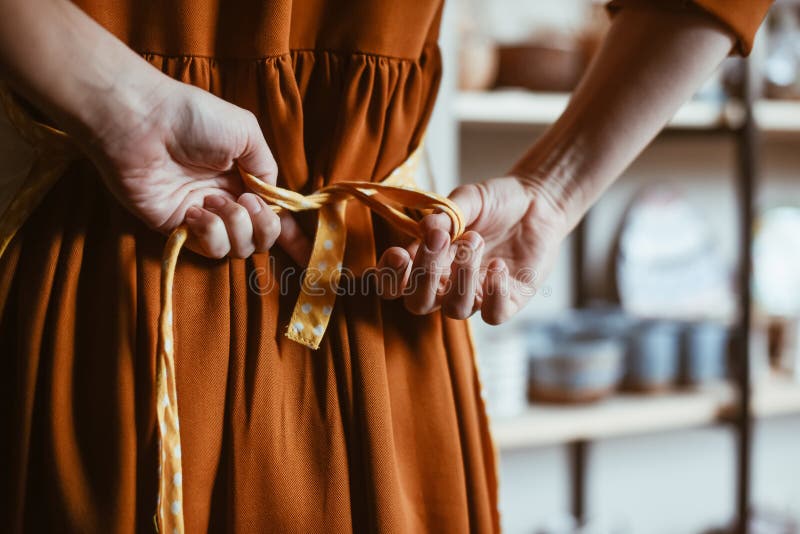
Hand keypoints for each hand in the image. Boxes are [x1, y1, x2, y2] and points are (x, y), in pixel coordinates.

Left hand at [84, 77, 309, 260]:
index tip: (309, 253)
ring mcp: (202, 218)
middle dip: (264, 226)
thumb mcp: (246, 132)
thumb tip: (272, 197)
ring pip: (238, 248)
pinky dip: (209, 231)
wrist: (144, 123)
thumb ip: (266, 168)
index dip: (294, 236)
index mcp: (244, 178)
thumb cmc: (194, 118)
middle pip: (261, 238)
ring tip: (213, 199)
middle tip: (247, 202)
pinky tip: (195, 210)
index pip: (274, 215)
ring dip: (235, 226)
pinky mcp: (177, 230)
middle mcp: (226, 201)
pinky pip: (209, 248)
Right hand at [376, 176, 568, 323]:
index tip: (401, 253)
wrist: (539, 202)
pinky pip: (494, 315)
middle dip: (424, 275)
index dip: (389, 277)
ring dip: (462, 277)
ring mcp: (477, 296)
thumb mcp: (468, 199)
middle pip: (418, 304)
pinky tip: (499, 265)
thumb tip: (426, 227)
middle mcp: (446, 285)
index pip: (393, 284)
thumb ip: (446, 213)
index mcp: (427, 262)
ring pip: (456, 310)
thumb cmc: (495, 202)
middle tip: (442, 238)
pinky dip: (495, 291)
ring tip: (476, 239)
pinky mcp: (508, 301)